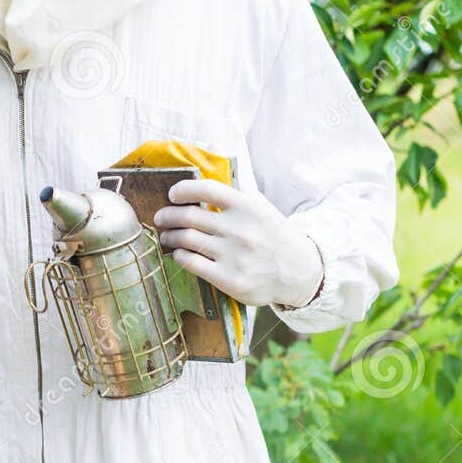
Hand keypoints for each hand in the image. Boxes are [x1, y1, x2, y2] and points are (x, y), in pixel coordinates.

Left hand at [153, 179, 322, 307]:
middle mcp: (241, 229)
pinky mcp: (229, 279)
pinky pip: (191, 263)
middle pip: (188, 217)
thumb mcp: (262, 208)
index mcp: (248, 206)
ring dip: (169, 236)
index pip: (206, 189)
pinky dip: (179, 256)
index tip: (173, 195)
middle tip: (161, 218)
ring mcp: (235, 256)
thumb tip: (202, 183)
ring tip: (166, 237)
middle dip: (167, 216)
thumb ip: (236, 195)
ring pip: (186, 240)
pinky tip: (179, 254)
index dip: (183, 189)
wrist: (300, 272)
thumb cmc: (274, 236)